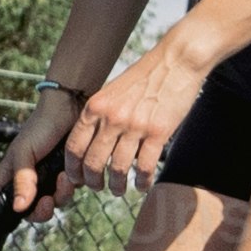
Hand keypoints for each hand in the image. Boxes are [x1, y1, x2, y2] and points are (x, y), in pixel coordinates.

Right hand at [0, 87, 81, 216]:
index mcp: (10, 176)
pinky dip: (70, 186)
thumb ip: (22, 179)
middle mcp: (27, 181)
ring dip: (60, 194)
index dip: (9, 213)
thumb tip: (18, 208)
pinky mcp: (66, 176)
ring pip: (53, 203)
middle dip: (41, 210)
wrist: (70, 109)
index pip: (2, 203)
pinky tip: (70, 173)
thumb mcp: (25, 152)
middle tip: (48, 201)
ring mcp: (48, 180)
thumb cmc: (40, 126)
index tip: (22, 211)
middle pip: (31, 210)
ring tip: (63, 177)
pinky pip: (69, 192)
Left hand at [65, 48, 198, 192]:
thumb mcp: (113, 90)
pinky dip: (142, 181)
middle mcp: (112, 118)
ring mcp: (135, 126)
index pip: (74, 147)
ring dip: (117, 185)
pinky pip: (144, 166)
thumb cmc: (146, 75)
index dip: (73, 168)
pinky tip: (142, 184)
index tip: (78, 178)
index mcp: (96, 107)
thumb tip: (91, 141)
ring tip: (120, 189)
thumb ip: (100, 114)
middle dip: (93, 182)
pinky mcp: (158, 132)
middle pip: (93, 163)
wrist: (177, 60)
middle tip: (98, 187)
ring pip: (118, 169)